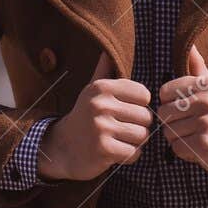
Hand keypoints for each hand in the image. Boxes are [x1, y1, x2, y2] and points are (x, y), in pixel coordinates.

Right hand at [37, 49, 152, 180]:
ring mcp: (101, 127)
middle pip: (146, 117)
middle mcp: (101, 104)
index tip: (124, 111)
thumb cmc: (84, 117)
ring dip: (134, 142)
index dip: (139, 106)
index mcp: (102, 87)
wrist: (61, 147)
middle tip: (121, 129)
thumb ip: (104, 71)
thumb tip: (107, 51)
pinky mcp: (103, 149)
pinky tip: (115, 152)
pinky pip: (135, 153)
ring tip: (118, 139)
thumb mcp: (91, 91)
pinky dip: (129, 155)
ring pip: (142, 135)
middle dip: (138, 126)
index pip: (144, 95)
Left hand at [157, 42, 207, 180]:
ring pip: (168, 131)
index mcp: (207, 85)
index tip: (185, 110)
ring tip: (197, 137)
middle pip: (164, 112)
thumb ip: (198, 68)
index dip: (170, 103)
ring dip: (179, 139)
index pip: (165, 91)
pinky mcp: (205, 144)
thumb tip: (190, 45)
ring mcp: (207, 122)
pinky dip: (185, 152)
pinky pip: (176, 147)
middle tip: (192, 127)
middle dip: (173, 123)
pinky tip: (199, 149)